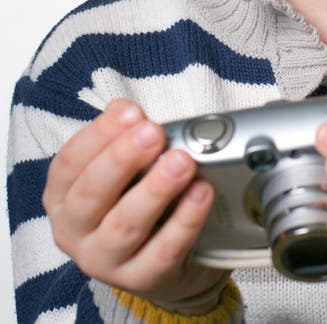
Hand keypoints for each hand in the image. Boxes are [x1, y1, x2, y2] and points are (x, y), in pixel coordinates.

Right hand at [42, 99, 226, 312]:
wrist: (155, 261)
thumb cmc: (131, 199)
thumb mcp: (121, 167)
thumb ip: (123, 136)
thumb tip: (126, 110)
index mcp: (62, 196)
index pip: (69, 163)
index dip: (99, 134)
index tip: (132, 113)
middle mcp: (75, 231)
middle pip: (92, 193)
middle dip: (123, 159)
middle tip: (154, 133)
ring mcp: (105, 260)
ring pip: (125, 225)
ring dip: (155, 189)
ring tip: (181, 162)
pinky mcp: (141, 279)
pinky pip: (163, 250)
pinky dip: (185, 220)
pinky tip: (202, 193)